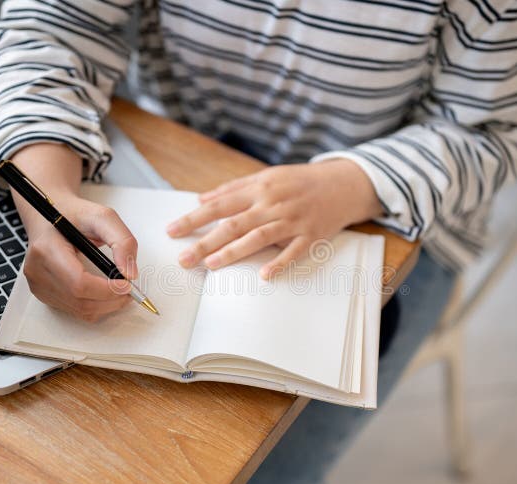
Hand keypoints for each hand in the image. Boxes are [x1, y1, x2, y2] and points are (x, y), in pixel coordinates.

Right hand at [11, 144, 138, 321]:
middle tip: (129, 289)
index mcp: (47, 248)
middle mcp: (37, 270)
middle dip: (111, 300)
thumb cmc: (73, 214)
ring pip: (79, 310)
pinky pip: (74, 310)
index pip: (79, 283)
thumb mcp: (103, 216)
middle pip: (80, 301)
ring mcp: (38, 284)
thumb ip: (122, 241)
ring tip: (119, 290)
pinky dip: (94, 305)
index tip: (127, 284)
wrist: (50, 215)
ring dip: (106, 305)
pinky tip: (103, 292)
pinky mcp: (42, 293)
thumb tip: (130, 273)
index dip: (107, 290)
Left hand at [166, 159, 382, 277]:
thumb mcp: (266, 176)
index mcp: (258, 188)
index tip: (173, 231)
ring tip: (211, 264)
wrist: (343, 183)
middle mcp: (272, 203)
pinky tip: (265, 275)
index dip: (194, 219)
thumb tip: (201, 200)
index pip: (219, 205)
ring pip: (259, 237)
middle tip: (184, 258)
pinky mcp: (311, 234)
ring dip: (234, 251)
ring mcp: (292, 220)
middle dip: (206, 242)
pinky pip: (294, 251)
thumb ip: (233, 189)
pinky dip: (280, 262)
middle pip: (234, 224)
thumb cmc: (299, 181)